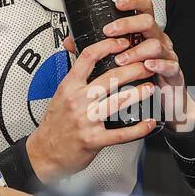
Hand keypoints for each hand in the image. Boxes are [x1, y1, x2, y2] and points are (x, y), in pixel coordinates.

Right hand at [25, 36, 159, 180]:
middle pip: (110, 77)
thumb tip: (90, 59)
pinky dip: (138, 128)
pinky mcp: (93, 140)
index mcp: (69, 86)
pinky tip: (149, 123)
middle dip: (133, 68)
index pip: (88, 57)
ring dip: (139, 93)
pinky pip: (120, 134)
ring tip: (151, 88)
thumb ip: (76, 79)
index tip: (123, 42)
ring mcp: (86, 120)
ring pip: (117, 102)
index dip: (108, 46)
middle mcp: (78, 101)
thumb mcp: (60, 95)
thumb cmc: (54, 125)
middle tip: (147, 65)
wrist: (44, 153)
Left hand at [100, 0, 194, 132]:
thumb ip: (97, 50)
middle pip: (148, 21)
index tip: (117, 2)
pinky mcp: (174, 72)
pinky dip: (158, 65)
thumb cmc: (142, 78)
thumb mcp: (119, 61)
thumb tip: (71, 42)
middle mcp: (158, 40)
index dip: (132, 2)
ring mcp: (167, 55)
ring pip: (156, 44)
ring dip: (137, 50)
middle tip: (110, 32)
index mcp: (145, 34)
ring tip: (122, 59)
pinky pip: (169, 65)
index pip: (143, 9)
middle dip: (128, 24)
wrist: (166, 101)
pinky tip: (147, 66)